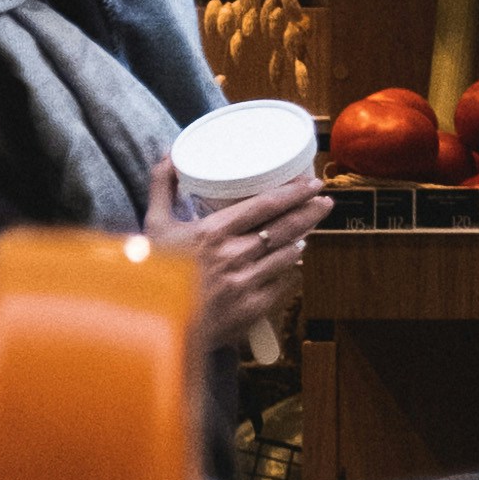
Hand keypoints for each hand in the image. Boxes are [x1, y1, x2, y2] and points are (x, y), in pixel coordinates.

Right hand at [147, 153, 326, 349]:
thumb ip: (163, 187)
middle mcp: (234, 256)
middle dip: (310, 212)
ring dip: (300, 241)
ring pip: (287, 256)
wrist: (154, 324)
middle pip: (285, 228)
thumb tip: (169, 155)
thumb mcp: (154, 226)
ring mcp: (246, 284)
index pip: (265, 205)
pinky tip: (290, 264)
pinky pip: (282, 284)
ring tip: (308, 230)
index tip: (312, 184)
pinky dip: (288, 272)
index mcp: (212, 232)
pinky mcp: (252, 308)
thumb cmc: (153, 273)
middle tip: (325, 201)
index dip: (294, 192)